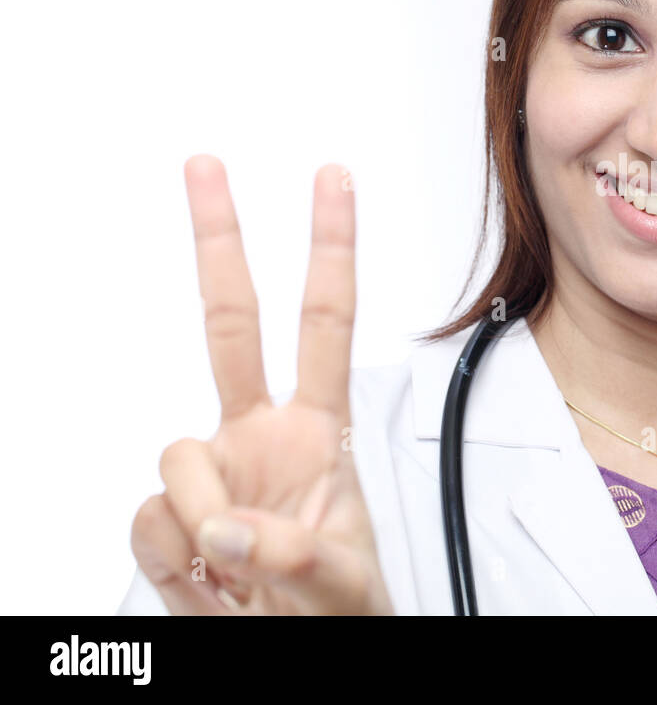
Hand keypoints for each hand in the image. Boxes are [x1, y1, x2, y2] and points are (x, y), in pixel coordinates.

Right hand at [129, 155, 392, 613]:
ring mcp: (210, 476)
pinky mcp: (168, 521)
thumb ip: (296, 556)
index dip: (331, 250)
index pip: (325, 322)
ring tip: (241, 575)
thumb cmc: (338, 611)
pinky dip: (172, 562)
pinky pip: (148, 523)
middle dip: (220, 241)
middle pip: (230, 322)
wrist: (295, 657)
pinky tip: (206, 585)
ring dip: (203, 522)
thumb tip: (228, 528)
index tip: (333, 180)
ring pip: (175, 460)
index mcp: (319, 430)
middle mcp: (259, 435)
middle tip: (206, 165)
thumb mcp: (343, 585)